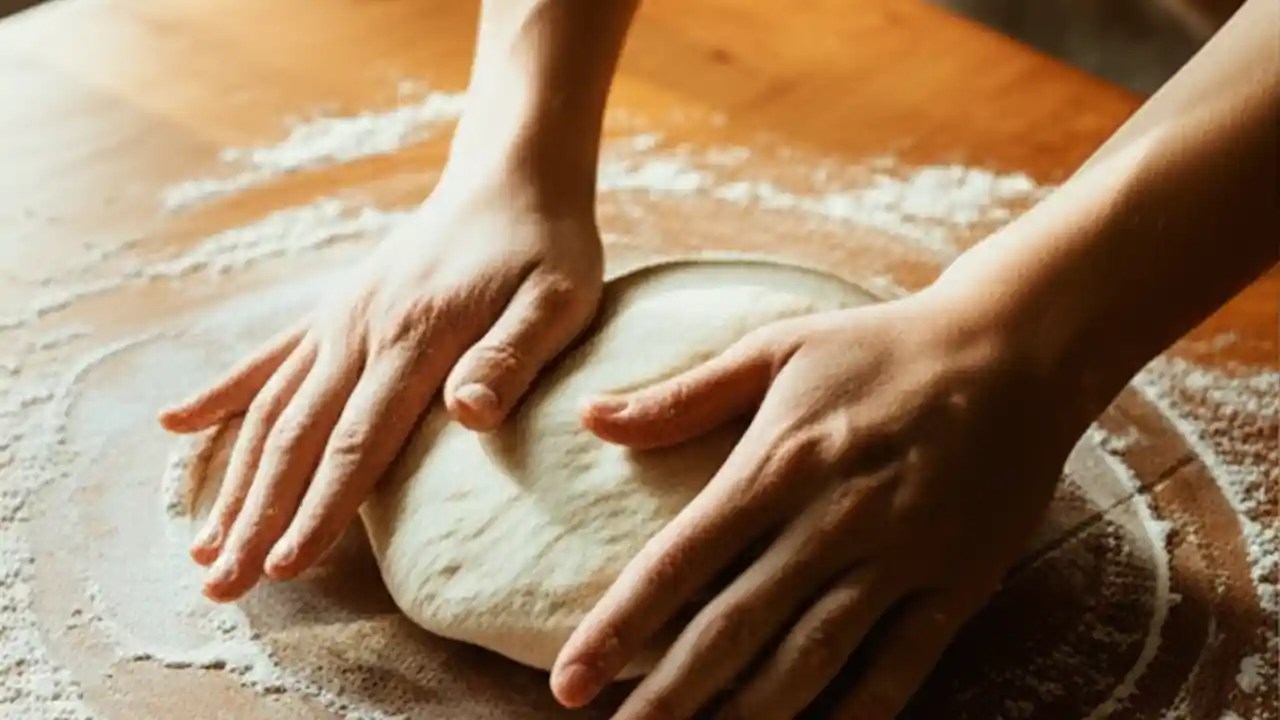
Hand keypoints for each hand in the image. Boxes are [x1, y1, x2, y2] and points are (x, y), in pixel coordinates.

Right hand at [159, 178, 602, 601]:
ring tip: (202, 546)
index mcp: (417, 339)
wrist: (511, 179)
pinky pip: (268, 357)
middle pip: (298, 437)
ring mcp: (341, 320)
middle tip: (222, 587)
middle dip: (256, 517)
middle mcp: (362, 332)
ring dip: (235, 480)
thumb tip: (468, 416)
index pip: (358, 441)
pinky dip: (222, 394)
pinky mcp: (336, 310)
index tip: (282, 566)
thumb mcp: (557, 301)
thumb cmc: (546, 248)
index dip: (318, 507)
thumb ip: (512, 358)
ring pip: (272, 409)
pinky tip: (178, 427)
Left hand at [551, 288, 1089, 718]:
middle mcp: (834, 519)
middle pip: (735, 627)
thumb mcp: (775, 349)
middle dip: (669, 695)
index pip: (680, 560)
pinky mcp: (957, 585)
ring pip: (810, 661)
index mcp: (779, 462)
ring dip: (748, 717)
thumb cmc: (879, 347)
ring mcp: (901, 557)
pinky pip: (899, 670)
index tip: (570, 682)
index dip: (619, 627)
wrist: (1015, 349)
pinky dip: (853, 717)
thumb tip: (591, 418)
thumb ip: (683, 396)